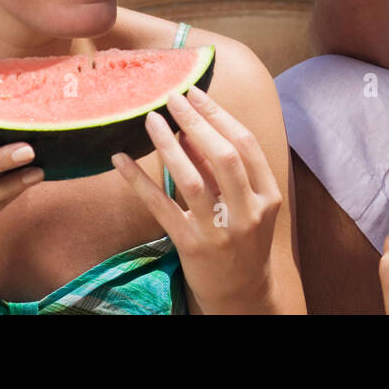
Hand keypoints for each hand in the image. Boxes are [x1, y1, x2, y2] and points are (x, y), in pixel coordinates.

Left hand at [112, 86, 281, 313]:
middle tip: (173, 98)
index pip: (245, 145)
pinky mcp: (190, 247)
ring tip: (151, 120)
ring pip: (191, 180)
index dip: (219, 115)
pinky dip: (139, 180)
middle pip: (223, 157)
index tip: (196, 93)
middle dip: (197, 121)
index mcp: (267, 196)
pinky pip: (161, 207)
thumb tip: (191, 127)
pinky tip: (121, 160)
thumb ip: (224, 170)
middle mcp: (247, 213)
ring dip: (168, 145)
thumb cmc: (243, 240)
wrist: (240, 294)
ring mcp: (219, 232)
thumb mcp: (247, 205)